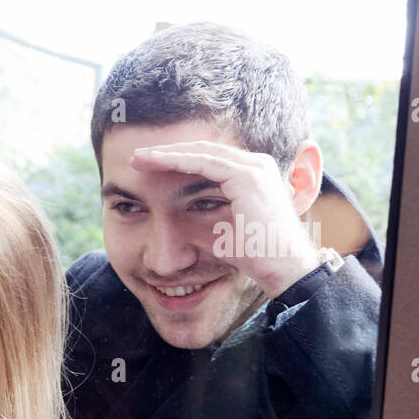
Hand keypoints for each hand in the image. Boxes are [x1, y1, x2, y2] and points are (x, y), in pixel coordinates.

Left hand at [131, 140, 321, 297]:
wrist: (282, 268)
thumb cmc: (253, 255)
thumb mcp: (220, 229)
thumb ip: (203, 215)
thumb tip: (176, 217)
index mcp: (251, 175)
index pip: (207, 159)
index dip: (176, 159)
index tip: (147, 165)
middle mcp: (256, 165)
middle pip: (202, 150)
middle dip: (167, 152)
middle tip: (136, 157)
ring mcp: (254, 168)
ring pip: (200, 152)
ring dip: (166, 154)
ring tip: (137, 158)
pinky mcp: (247, 177)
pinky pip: (204, 162)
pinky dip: (176, 160)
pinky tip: (154, 162)